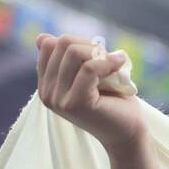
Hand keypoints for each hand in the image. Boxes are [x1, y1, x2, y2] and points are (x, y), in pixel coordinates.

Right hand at [35, 33, 146, 153]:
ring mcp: (58, 100)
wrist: (128, 131)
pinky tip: (119, 66)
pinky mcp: (75, 104)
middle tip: (109, 61)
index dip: (77, 43)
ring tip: (115, 66)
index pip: (49, 44)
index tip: (97, 57)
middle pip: (62, 44)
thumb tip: (41, 38)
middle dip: (89, 46)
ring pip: (74, 53)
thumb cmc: (111, 100)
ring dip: (100, 54)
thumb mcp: (84, 72)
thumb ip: (65, 57)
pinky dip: (108, 62)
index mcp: (45, 84)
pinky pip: (89, 68)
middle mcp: (46, 93)